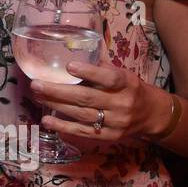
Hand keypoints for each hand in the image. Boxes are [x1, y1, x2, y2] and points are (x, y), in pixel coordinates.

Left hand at [29, 61, 166, 143]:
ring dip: (56, 106)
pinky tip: (47, 121)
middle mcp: (122, 103)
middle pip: (87, 98)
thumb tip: (70, 50)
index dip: (89, 72)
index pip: (108, 78)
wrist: (151, 114)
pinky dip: (63, 127)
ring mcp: (116, 122)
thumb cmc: (129, 88)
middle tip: (36, 84)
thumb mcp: (122, 73)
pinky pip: (84, 132)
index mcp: (126, 83)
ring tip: (37, 96)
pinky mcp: (109, 136)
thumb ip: (100, 66)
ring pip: (82, 114)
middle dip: (59, 91)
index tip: (69, 66)